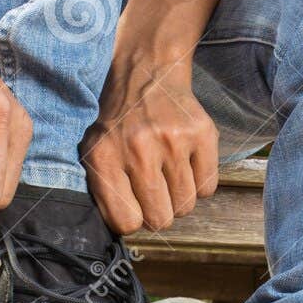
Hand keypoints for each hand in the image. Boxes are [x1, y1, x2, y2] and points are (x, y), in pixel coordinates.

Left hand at [83, 56, 217, 233]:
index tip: (134, 206)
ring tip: (168, 173)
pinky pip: (208, 188)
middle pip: (160, 220)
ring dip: (178, 197)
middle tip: (153, 190)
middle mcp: (138, 149)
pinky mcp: (202, 134)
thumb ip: (104, 191)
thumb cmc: (119, 122)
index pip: (127, 223)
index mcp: (105, 157)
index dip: (133, 219)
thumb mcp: (95, 151)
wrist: (147, 72)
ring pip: (185, 206)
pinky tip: (186, 163)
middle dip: (158, 212)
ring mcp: (173, 140)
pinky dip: (199, 183)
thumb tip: (126, 230)